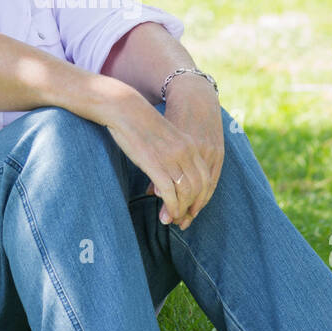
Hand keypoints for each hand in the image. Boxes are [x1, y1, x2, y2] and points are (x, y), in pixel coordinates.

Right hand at [147, 78, 224, 228]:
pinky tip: (165, 214)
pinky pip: (170, 194)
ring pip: (185, 193)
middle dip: (192, 208)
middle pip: (198, 188)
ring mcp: (172, 159)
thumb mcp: (167, 138)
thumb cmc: (141, 125)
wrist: (126, 110)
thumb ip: (174, 156)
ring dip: (180, 210)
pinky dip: (171, 208)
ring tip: (172, 220)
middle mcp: (186, 153)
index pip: (206, 178)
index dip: (202, 197)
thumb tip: (171, 179)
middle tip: (184, 220)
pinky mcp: (156, 165)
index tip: (193, 210)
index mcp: (191, 146)